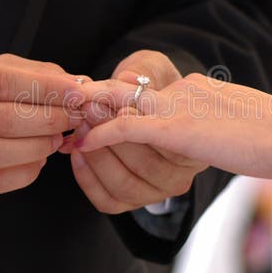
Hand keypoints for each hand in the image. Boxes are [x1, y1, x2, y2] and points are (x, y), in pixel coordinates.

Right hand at [0, 53, 82, 194]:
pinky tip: (38, 160)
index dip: (45, 89)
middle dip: (48, 119)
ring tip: (56, 138)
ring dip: (38, 147)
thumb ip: (30, 72)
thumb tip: (74, 82)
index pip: (2, 81)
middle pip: (2, 120)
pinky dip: (24, 173)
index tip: (78, 92)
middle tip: (74, 117)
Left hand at [61, 51, 207, 213]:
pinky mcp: (133, 202)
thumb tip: (127, 78)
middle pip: (143, 165)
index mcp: (193, 146)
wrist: (142, 105)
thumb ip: (145, 75)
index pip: (161, 139)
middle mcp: (180, 176)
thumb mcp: (155, 70)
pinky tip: (78, 151)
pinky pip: (107, 200)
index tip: (101, 101)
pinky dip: (87, 177)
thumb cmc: (152, 88)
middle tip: (86, 111)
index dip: (127, 122)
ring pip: (123, 184)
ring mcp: (156, 193)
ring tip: (80, 128)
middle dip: (107, 135)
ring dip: (95, 155)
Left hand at [76, 73, 271, 179]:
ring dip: (91, 119)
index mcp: (197, 88)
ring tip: (70, 130)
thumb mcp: (238, 124)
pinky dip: (101, 136)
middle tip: (71, 113)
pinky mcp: (177, 128)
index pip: (148, 90)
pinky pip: (127, 128)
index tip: (96, 110)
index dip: (118, 99)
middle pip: (126, 91)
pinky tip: (84, 145)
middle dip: (95, 102)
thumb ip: (214, 124)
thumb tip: (208, 136)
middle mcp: (183, 90)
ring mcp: (179, 107)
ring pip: (120, 106)